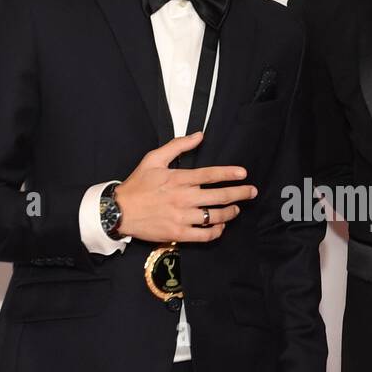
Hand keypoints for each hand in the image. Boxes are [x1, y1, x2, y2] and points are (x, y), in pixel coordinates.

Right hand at [113, 131, 256, 242]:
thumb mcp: (153, 159)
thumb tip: (199, 135)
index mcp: (179, 179)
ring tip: (236, 209)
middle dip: (240, 194)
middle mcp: (184, 198)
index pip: (211, 175)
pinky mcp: (178, 233)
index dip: (230, 174)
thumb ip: (177, 146)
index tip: (243, 174)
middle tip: (252, 192)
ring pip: (215, 216)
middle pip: (219, 196)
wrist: (119, 211)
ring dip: (230, 213)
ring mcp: (182, 217)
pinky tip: (221, 227)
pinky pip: (204, 235)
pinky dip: (216, 231)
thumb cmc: (137, 184)